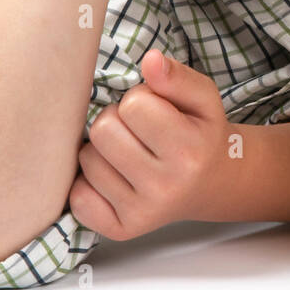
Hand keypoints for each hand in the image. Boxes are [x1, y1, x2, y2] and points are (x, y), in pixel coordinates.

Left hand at [69, 50, 230, 240]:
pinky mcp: (120, 230)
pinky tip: (114, 177)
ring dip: (102, 150)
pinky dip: (90, 182)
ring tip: (128, 152)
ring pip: (87, 160)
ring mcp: (142, 212)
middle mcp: (166, 185)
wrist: (212, 184)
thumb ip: (178, 76)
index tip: (155, 111)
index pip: (133, 105)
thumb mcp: (204, 99)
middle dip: (116, 121)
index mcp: (189, 149)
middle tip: (137, 130)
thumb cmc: (201, 134)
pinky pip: (78, 196)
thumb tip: (150, 59)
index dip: (140, 100)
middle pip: (103, 131)